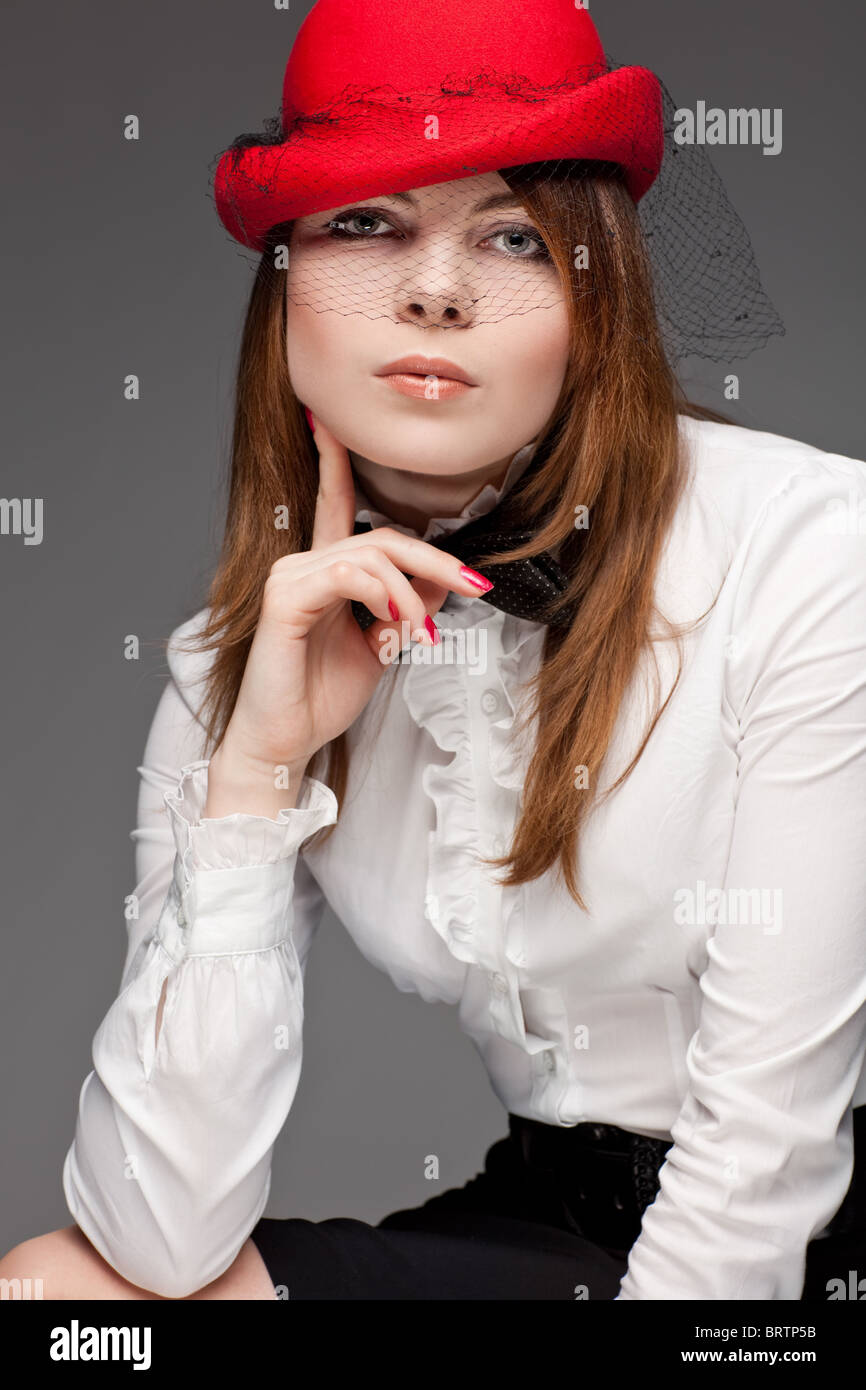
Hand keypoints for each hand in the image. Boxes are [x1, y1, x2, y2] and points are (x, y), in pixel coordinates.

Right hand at [212, 410, 494, 790]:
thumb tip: (441, 581)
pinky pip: (347, 574)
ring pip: (372, 554)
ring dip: (412, 591)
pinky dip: (383, 595)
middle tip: (475, 584)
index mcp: (323, 572)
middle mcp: (303, 566)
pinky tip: (392, 623)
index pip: (334, 503)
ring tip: (422, 631)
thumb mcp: (379, 647)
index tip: (331, 421)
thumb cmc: (318, 698)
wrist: (285, 742)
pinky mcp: (284, 598)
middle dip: (437, 559)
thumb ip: (405, 608)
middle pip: (382, 535)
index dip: (335, 460)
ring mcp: (290, 578)